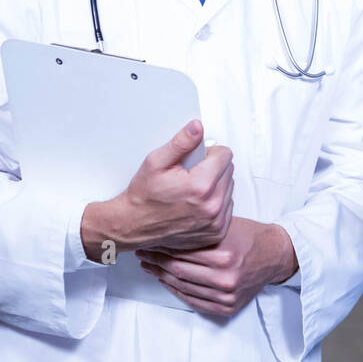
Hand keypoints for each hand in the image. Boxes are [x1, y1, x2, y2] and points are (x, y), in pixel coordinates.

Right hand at [81, 120, 233, 259]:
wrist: (133, 226)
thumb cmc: (143, 197)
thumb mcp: (156, 162)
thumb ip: (181, 142)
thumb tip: (197, 128)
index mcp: (200, 186)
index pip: (225, 155)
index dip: (210, 153)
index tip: (197, 158)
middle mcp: (211, 206)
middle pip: (229, 171)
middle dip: (213, 168)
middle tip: (190, 174)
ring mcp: (215, 222)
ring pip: (229, 189)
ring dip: (215, 186)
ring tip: (192, 191)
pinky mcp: (216, 233)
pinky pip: (227, 208)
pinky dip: (216, 203)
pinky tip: (197, 204)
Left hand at [135, 217, 296, 317]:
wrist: (274, 255)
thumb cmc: (249, 236)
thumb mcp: (225, 226)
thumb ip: (199, 232)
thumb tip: (166, 231)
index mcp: (225, 255)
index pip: (181, 253)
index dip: (160, 248)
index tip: (148, 242)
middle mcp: (225, 278)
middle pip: (178, 271)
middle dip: (156, 261)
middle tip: (143, 253)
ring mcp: (226, 295)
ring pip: (183, 287)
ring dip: (162, 277)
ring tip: (150, 266)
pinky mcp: (227, 307)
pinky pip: (194, 301)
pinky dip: (177, 291)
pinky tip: (166, 281)